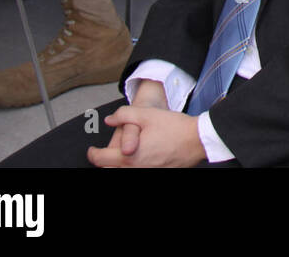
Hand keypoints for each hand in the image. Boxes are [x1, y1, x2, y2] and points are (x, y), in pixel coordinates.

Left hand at [88, 105, 206, 167]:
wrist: (198, 140)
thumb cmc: (174, 127)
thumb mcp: (147, 114)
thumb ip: (124, 115)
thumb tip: (109, 120)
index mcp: (128, 156)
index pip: (100, 159)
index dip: (92, 153)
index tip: (91, 150)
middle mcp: (135, 169)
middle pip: (109, 171)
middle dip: (103, 163)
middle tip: (103, 155)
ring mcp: (147, 174)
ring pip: (123, 174)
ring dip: (117, 167)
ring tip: (119, 158)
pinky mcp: (158, 174)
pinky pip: (138, 173)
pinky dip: (132, 168)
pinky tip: (137, 160)